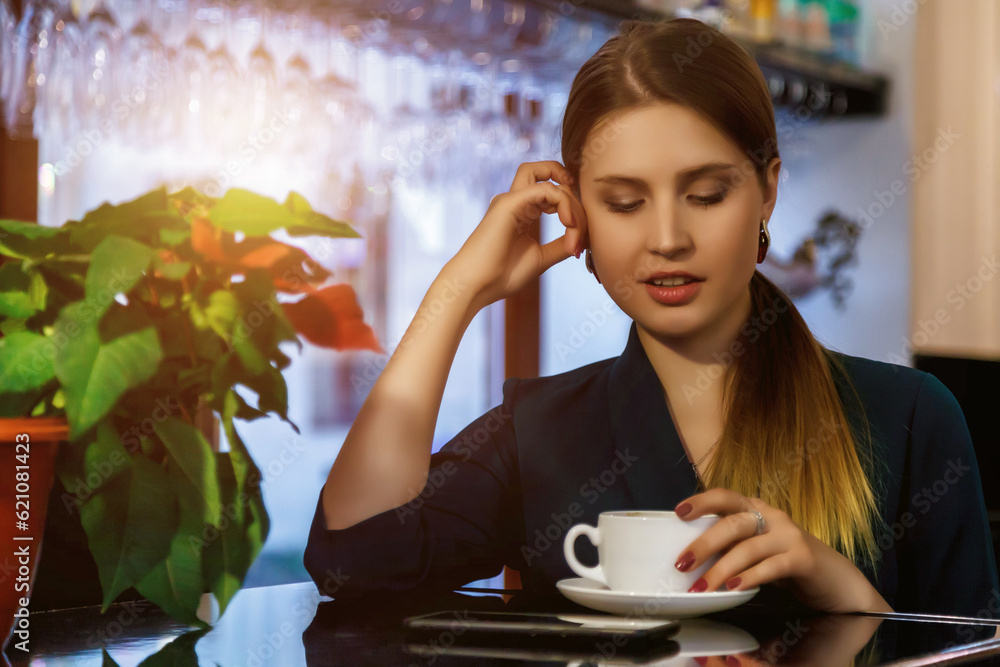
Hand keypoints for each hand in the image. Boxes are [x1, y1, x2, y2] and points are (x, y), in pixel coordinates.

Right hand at [445, 161, 587, 310]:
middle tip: (580, 231)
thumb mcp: (541, 257)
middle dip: (574, 199)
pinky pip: (545, 189)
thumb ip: (559, 245)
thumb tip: (580, 238)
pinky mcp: (509, 203)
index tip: (579, 240)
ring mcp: (511, 199)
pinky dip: (563, 204)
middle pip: (549, 174)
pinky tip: (568, 225)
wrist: (476, 286)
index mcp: (522, 211)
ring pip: (547, 175)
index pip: (553, 191)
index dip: (573, 209)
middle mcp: (515, 200)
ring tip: (574, 229)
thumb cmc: (502, 276)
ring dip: (570, 201)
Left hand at [673, 488, 891, 613]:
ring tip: (700, 587)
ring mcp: (789, 535)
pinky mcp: (802, 558)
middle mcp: (772, 516)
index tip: (679, 512)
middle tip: (682, 564)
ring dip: (720, 569)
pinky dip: (749, 577)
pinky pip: (771, 567)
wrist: (832, 578)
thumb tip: (691, 557)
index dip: (702, 501)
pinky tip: (733, 589)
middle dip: (703, 544)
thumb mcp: (754, 547)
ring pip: (748, 548)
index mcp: (755, 509)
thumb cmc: (784, 560)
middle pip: (732, 524)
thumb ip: (730, 544)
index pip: (725, 497)